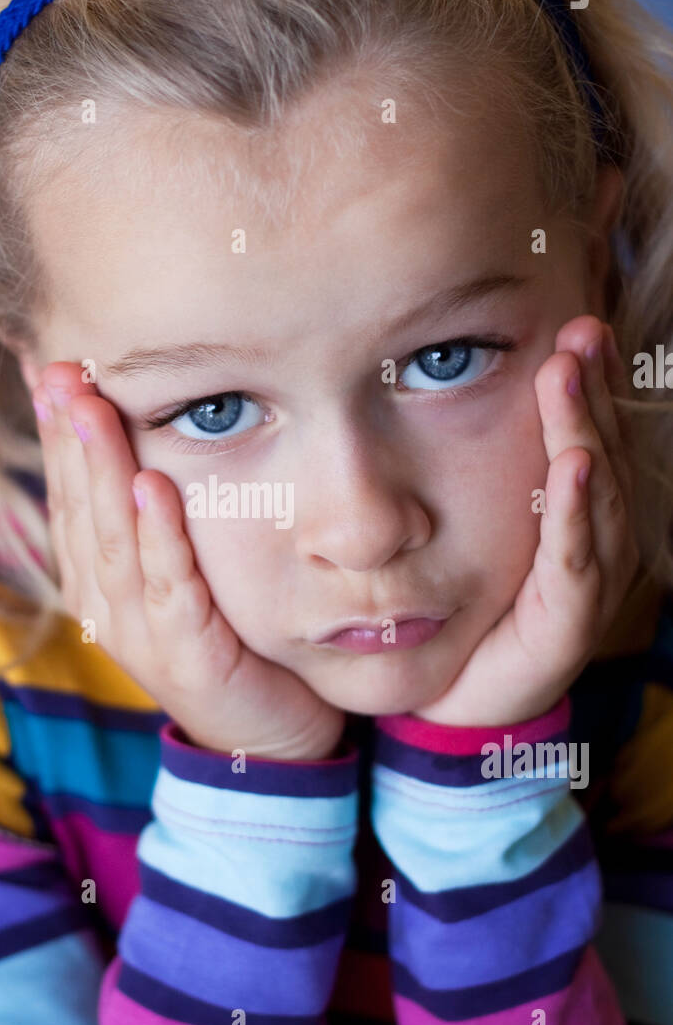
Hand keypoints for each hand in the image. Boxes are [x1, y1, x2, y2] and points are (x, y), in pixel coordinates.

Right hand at [24, 359, 345, 761]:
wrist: (267, 738)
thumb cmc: (229, 643)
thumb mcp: (180, 577)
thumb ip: (155, 523)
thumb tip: (145, 443)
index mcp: (98, 582)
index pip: (68, 495)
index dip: (55, 433)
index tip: (47, 368)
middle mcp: (105, 605)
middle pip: (80, 508)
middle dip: (68, 435)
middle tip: (59, 368)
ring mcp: (139, 633)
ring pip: (112, 539)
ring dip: (100, 470)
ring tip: (91, 408)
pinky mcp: (184, 655)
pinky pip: (169, 586)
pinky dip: (159, 536)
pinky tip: (151, 486)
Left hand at [411, 315, 640, 728]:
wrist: (458, 697)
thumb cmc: (467, 607)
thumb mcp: (471, 528)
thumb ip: (468, 471)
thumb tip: (426, 387)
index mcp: (572, 514)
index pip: (585, 435)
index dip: (585, 383)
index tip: (572, 327)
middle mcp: (593, 539)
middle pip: (598, 451)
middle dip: (589, 390)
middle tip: (578, 330)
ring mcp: (588, 580)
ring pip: (592, 494)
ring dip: (582, 431)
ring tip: (569, 376)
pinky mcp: (568, 620)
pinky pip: (573, 558)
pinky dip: (573, 511)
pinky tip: (570, 465)